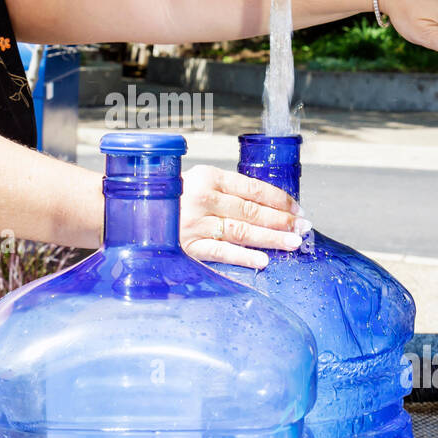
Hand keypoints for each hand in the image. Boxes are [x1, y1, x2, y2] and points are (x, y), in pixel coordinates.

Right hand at [179, 164, 309, 268]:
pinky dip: (243, 257)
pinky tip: (262, 261)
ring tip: (292, 242)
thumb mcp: (199, 183)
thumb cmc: (175, 199)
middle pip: (251, 210)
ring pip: (241, 231)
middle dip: (282, 220)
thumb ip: (228, 192)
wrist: (134, 213)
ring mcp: (195, 224)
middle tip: (303, 227)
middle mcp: (202, 198)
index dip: (279, 199)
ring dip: (270, 238)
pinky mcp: (188, 247)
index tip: (298, 208)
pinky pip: (221, 253)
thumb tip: (270, 207)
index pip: (252, 188)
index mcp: (208, 177)